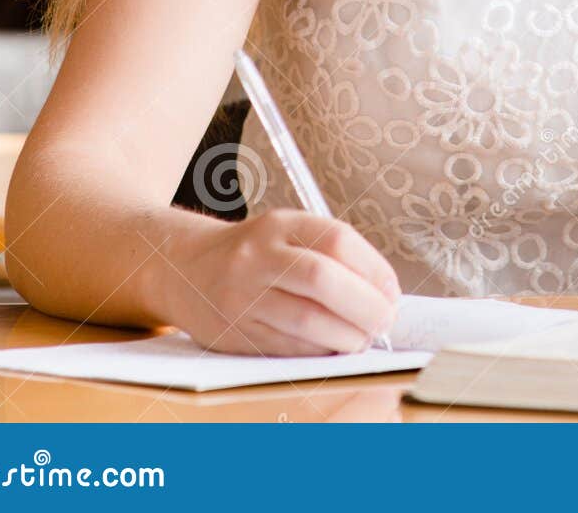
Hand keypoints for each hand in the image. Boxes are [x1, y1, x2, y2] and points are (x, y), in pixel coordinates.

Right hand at [158, 209, 401, 354]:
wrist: (185, 270)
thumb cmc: (257, 254)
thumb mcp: (290, 234)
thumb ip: (333, 255)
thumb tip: (385, 293)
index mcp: (280, 225)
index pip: (338, 241)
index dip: (375, 270)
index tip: (392, 292)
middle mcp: (257, 258)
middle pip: (323, 280)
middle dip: (365, 306)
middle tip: (385, 321)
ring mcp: (241, 297)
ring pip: (306, 321)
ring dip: (346, 336)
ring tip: (363, 339)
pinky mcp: (233, 334)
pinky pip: (286, 348)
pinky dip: (319, 352)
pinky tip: (333, 350)